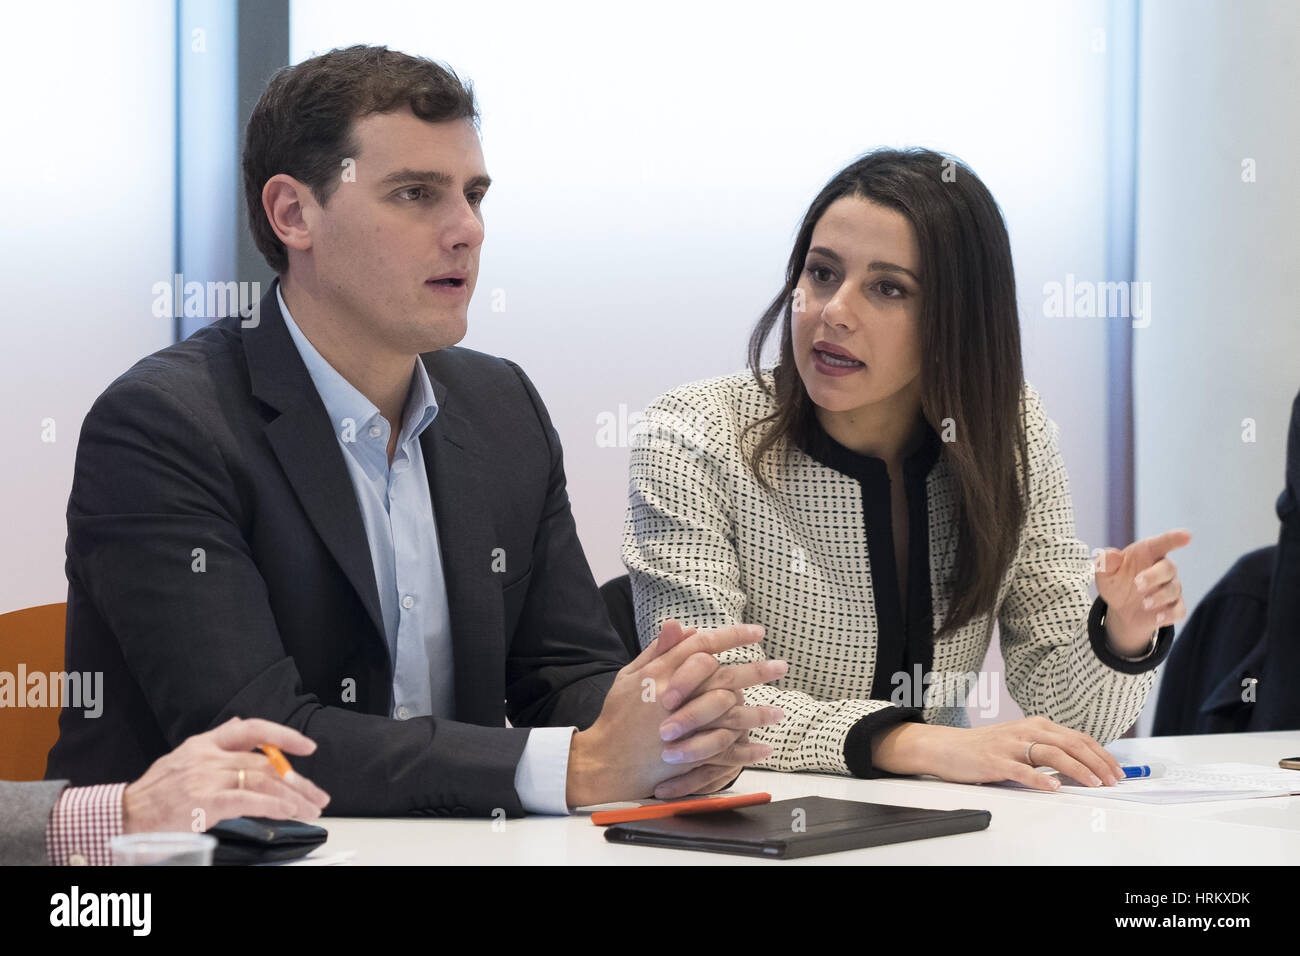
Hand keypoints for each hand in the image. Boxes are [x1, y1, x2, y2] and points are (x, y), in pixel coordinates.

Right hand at [122, 717, 330, 832]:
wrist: (123, 815)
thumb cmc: (155, 793)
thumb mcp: (183, 756)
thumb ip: (215, 741)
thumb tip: (238, 723)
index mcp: (205, 743)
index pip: (252, 728)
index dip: (283, 735)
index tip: (307, 746)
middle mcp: (209, 756)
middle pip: (265, 763)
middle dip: (297, 781)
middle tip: (317, 794)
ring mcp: (206, 778)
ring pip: (262, 781)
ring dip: (292, 797)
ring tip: (310, 809)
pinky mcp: (204, 801)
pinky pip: (248, 800)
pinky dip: (273, 805)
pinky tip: (289, 812)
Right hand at [566, 621, 783, 806]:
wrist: (606, 760)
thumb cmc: (617, 716)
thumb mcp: (629, 675)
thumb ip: (657, 650)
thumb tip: (682, 625)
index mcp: (660, 673)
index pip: (704, 646)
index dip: (733, 636)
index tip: (757, 632)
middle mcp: (675, 696)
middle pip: (724, 676)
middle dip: (757, 670)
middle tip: (782, 667)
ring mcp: (683, 727)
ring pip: (730, 714)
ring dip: (759, 713)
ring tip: (780, 712)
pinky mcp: (687, 754)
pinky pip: (726, 751)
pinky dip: (747, 750)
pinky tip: (765, 748)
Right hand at [870, 715, 1124, 790]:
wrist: (946, 747)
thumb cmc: (985, 747)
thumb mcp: (1020, 741)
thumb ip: (1046, 748)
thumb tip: (1081, 764)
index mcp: (1035, 725)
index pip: (1077, 737)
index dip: (1101, 753)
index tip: (1116, 770)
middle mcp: (1026, 731)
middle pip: (1070, 743)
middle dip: (1097, 762)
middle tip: (1113, 779)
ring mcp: (1010, 746)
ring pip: (1051, 754)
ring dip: (1077, 769)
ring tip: (1094, 783)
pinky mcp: (995, 762)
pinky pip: (1021, 770)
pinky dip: (1039, 779)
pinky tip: (1053, 787)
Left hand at [1095, 528, 1191, 653]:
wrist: (1120, 609)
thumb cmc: (1116, 582)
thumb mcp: (1104, 573)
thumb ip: (1105, 562)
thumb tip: (1110, 555)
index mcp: (1147, 554)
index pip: (1163, 543)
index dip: (1174, 538)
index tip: (1186, 536)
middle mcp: (1162, 569)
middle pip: (1168, 568)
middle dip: (1154, 575)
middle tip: (1137, 584)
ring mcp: (1170, 588)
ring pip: (1173, 590)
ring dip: (1159, 597)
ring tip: (1144, 604)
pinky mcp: (1173, 607)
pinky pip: (1179, 610)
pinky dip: (1170, 615)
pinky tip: (1156, 619)